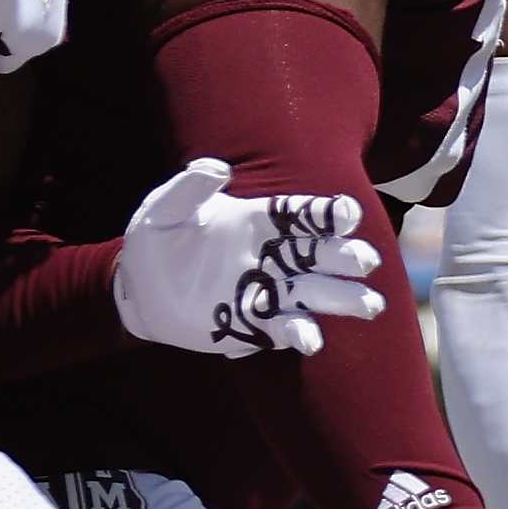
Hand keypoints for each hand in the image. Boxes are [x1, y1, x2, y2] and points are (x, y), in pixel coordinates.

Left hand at [110, 158, 387, 359]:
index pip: (300, 214)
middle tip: (364, 262)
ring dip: (342, 299)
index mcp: (258, 220)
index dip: (326, 214)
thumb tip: (216, 168)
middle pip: (318, 255)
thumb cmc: (154, 240)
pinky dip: (300, 333)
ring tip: (369, 305)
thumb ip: (189, 188)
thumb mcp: (163, 208)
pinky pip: (283, 327)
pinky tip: (312, 339)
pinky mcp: (253, 324)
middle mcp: (270, 256)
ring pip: (314, 293)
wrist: (137, 289)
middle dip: (343, 258)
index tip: (348, 214)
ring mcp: (265, 291)